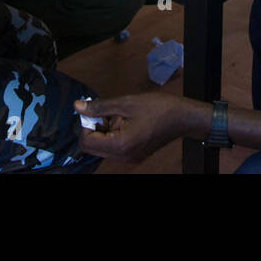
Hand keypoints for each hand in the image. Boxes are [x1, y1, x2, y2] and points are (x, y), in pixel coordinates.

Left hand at [77, 93, 206, 162]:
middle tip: (105, 112)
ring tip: (118, 115)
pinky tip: (124, 121)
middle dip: (93, 128)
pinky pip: (114, 147)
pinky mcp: (134, 155)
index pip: (86, 142)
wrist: (182, 118)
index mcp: (120, 144)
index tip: (94, 111)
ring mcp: (129, 157)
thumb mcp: (125, 102)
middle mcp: (123, 156)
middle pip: (92, 147)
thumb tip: (78, 107)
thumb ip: (99, 107)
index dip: (85, 125)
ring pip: (102, 147)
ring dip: (104, 130)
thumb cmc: (158, 108)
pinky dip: (113, 134)